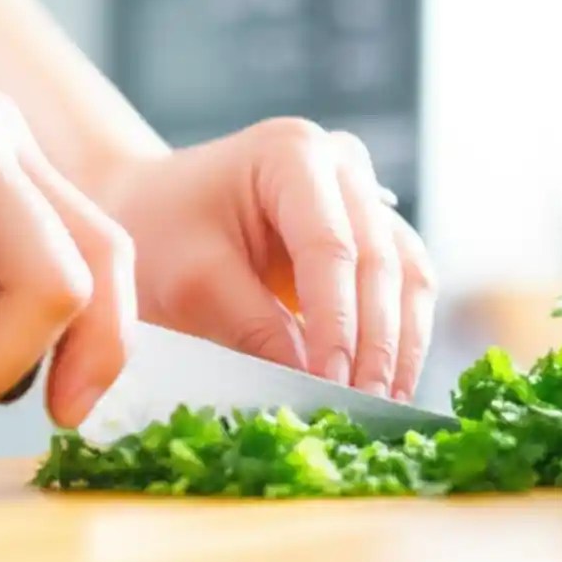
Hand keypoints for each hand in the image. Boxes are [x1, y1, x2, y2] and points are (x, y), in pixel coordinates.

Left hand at [99, 118, 438, 400]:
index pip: (331, 246)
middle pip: (381, 260)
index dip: (337, 321)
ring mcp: (366, 198)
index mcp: (293, 154)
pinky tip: (387, 387)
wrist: (152, 211)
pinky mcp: (375, 237)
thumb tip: (314, 385)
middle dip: (376, 341)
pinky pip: (405, 289)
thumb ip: (253, 328)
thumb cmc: (161, 233)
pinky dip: (399, 340)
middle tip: (366, 406)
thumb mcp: (190, 281)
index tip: (332, 383)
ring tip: (387, 407)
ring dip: (401, 345)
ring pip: (409, 275)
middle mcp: (344, 166)